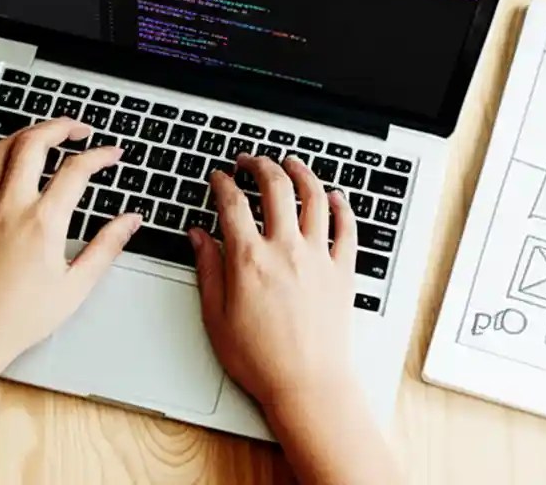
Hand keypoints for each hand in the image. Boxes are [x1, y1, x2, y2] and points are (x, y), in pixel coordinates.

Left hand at [0, 117, 140, 382]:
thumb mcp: (75, 286)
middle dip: (61, 126)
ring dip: (30, 133)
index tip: (112, 154)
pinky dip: (6, 154)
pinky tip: (18, 164)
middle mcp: (9, 206)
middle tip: (80, 128)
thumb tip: (129, 222)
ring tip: (49, 135)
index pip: (76, 170)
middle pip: (34, 141)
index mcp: (42, 223)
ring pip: (3, 148)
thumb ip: (106, 246)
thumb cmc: (17, 318)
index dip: (100, 155)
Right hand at [190, 154, 358, 409]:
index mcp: (249, 260)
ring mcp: (318, 257)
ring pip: (314, 197)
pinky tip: (335, 197)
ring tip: (291, 163)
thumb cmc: (260, 359)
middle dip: (259, 165)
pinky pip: (346, 227)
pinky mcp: (342, 270)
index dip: (222, 183)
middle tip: (251, 161)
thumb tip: (198, 237)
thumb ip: (208, 269)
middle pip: (275, 187)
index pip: (232, 203)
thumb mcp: (216, 316)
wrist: (306, 384)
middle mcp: (286, 250)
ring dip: (301, 173)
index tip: (219, 177)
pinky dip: (342, 206)